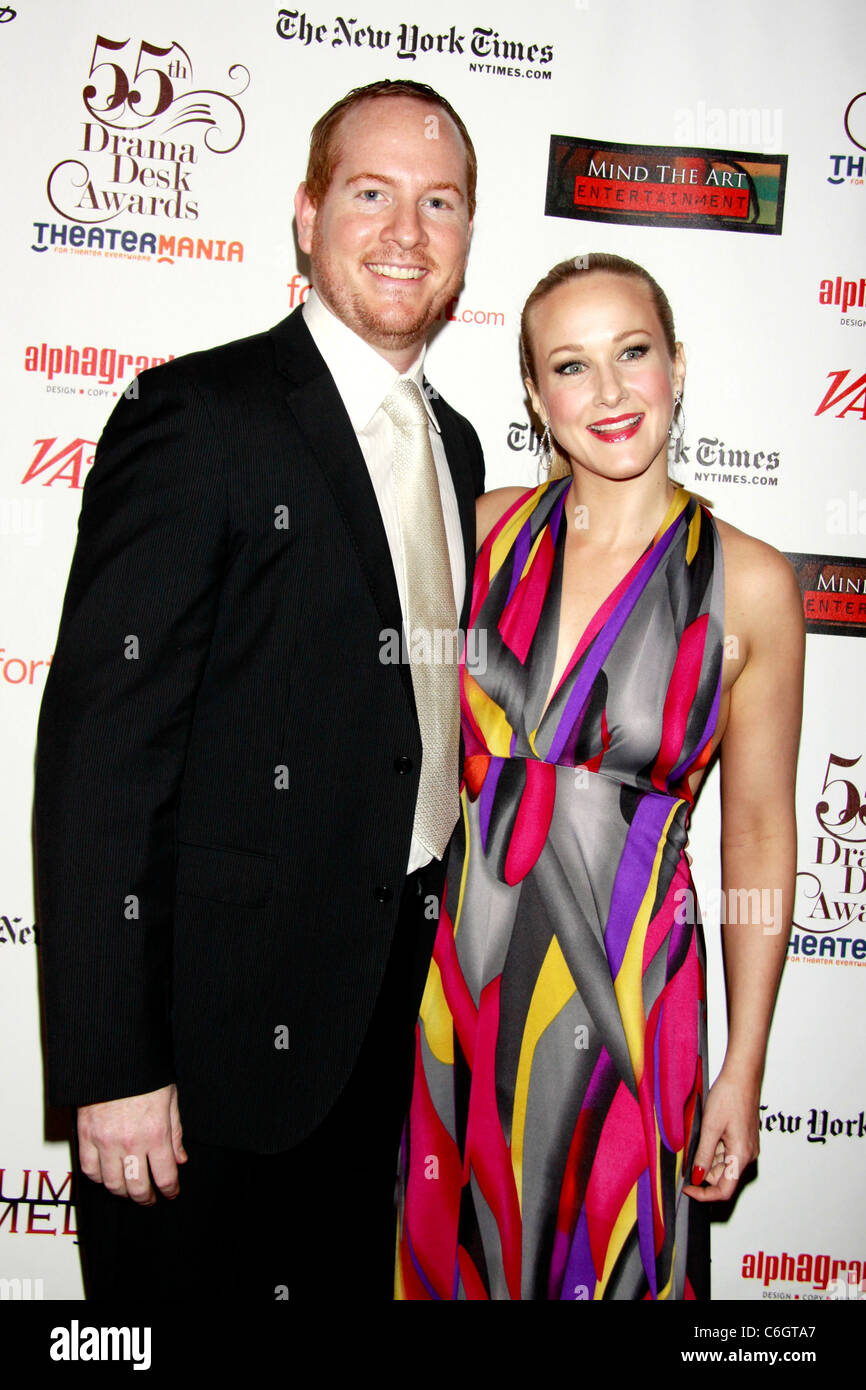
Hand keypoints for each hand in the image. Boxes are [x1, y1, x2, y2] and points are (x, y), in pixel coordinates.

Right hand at [76, 1083, 186, 1203]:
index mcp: (156, 1133)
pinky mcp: (86, 1136)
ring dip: (123, 1192)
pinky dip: (99, 1178)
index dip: (169, 1191)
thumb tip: (180, 1159)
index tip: (170, 1193)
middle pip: (137, 1188)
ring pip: (113, 1184)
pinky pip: (89, 1170)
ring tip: (130, 1190)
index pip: (165, 1176)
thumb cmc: (144, 1073)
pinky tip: (107, 1176)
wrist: (114, 1057)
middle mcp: (130, 1142)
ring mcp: (105, 1142)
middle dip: (146, 1198)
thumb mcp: (170, 1098)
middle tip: (150, 1198)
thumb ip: (175, 1132)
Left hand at [682, 1069, 759, 1202]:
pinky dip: (715, 1147)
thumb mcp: (710, 1127)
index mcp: (741, 1155)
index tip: (687, 1188)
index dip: (704, 1194)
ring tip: (703, 1131)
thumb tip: (697, 1177)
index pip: (724, 1190)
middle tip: (691, 1148)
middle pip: (722, 1177)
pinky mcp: (744, 1139)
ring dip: (709, 1156)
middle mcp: (748, 1155)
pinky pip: (728, 1152)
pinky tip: (710, 1129)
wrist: (742, 1075)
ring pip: (724, 1164)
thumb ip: (703, 1155)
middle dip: (704, 1169)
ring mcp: (747, 1147)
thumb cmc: (729, 1096)